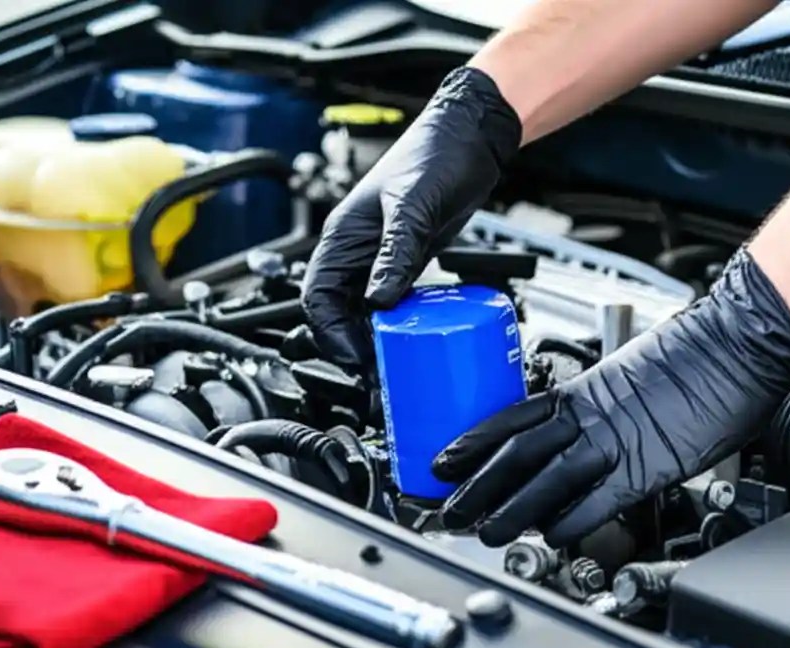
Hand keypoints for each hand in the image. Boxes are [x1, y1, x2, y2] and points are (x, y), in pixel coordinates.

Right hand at [301, 66, 521, 367]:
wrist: (470, 138)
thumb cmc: (435, 155)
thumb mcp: (412, 207)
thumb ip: (395, 254)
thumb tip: (379, 300)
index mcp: (342, 235)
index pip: (318, 296)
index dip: (331, 332)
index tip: (356, 354)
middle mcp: (355, 250)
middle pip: (337, 310)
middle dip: (351, 342)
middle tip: (377, 367)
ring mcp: (380, 257)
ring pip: (363, 310)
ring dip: (374, 336)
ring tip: (393, 360)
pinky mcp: (407, 260)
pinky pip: (393, 301)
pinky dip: (398, 322)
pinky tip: (413, 334)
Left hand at [433, 248, 789, 547]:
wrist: (740, 339)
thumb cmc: (696, 349)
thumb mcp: (629, 371)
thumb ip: (599, 401)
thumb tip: (579, 421)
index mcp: (584, 389)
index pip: (511, 417)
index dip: (472, 440)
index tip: (443, 459)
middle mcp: (591, 415)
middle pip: (515, 453)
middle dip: (476, 484)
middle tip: (447, 508)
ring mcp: (616, 442)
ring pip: (544, 481)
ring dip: (510, 510)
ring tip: (484, 532)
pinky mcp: (647, 467)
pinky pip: (596, 502)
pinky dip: (570, 522)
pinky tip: (551, 536)